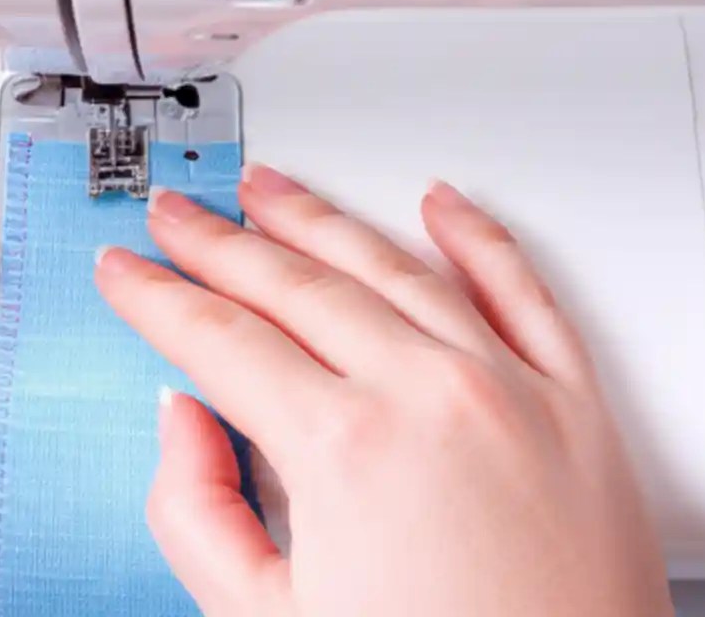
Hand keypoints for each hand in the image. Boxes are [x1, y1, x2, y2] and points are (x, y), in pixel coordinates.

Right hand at [95, 166, 673, 616]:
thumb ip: (197, 514)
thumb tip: (184, 422)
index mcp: (344, 449)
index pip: (219, 337)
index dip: (156, 297)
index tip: (126, 272)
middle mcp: (429, 396)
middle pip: (295, 284)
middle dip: (218, 242)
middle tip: (178, 214)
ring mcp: (511, 390)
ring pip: (395, 264)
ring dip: (320, 218)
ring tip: (269, 190)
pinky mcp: (577, 407)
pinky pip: (523, 290)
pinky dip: (476, 236)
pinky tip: (440, 203)